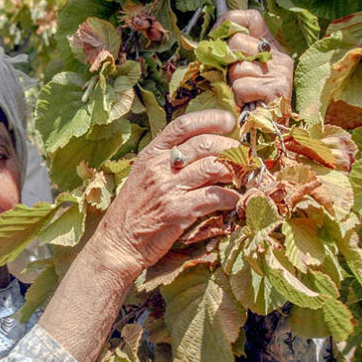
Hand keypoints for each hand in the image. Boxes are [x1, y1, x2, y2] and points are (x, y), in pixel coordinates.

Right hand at [92, 110, 240, 278]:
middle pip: (204, 143)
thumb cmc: (133, 211)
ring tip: (243, 176)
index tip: (228, 121)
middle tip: (242, 156)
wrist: (118, 242)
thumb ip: (166, 162)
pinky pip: (214, 197)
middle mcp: (159, 167)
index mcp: (150, 155)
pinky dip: (231, 197)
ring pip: (213, 167)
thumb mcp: (143, 177)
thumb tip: (198, 151)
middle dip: (230, 147)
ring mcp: (168, 188)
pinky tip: (236, 201)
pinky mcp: (178, 211)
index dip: (209, 119)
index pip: (183, 125)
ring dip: (235, 171)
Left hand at [217, 10, 293, 106]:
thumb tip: (209, 43)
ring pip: (237, 67)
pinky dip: (239, 97)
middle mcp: (279, 55)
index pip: (250, 17)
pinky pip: (242, 86)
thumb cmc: (247, 100)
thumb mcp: (236, 70)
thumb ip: (228, 54)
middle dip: (227, 62)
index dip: (228, 23)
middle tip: (234, 78)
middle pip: (237, 40)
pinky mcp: (277, 90)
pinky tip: (249, 102)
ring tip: (244, 93)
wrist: (266, 129)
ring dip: (233, 83)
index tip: (216, 38)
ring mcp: (280, 72)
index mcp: (269, 46)